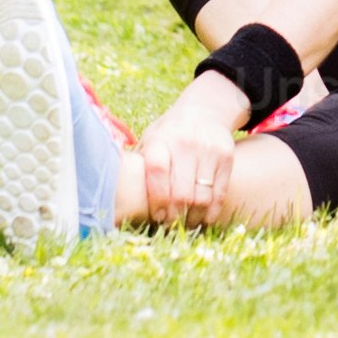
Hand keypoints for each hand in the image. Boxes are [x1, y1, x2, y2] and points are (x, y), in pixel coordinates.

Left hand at [132, 85, 243, 226]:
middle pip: (181, 192)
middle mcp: (186, 144)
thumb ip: (138, 163)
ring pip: (202, 197)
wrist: (205, 110)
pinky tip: (203, 219)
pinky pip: (220, 192)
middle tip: (170, 227)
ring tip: (186, 226)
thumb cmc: (169, 132)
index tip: (157, 217)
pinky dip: (212, 211)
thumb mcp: (150, 138)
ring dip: (193, 218)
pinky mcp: (226, 157)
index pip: (157, 174)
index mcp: (161, 140)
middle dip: (175, 217)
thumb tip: (111, 192)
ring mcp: (208, 150)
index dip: (157, 201)